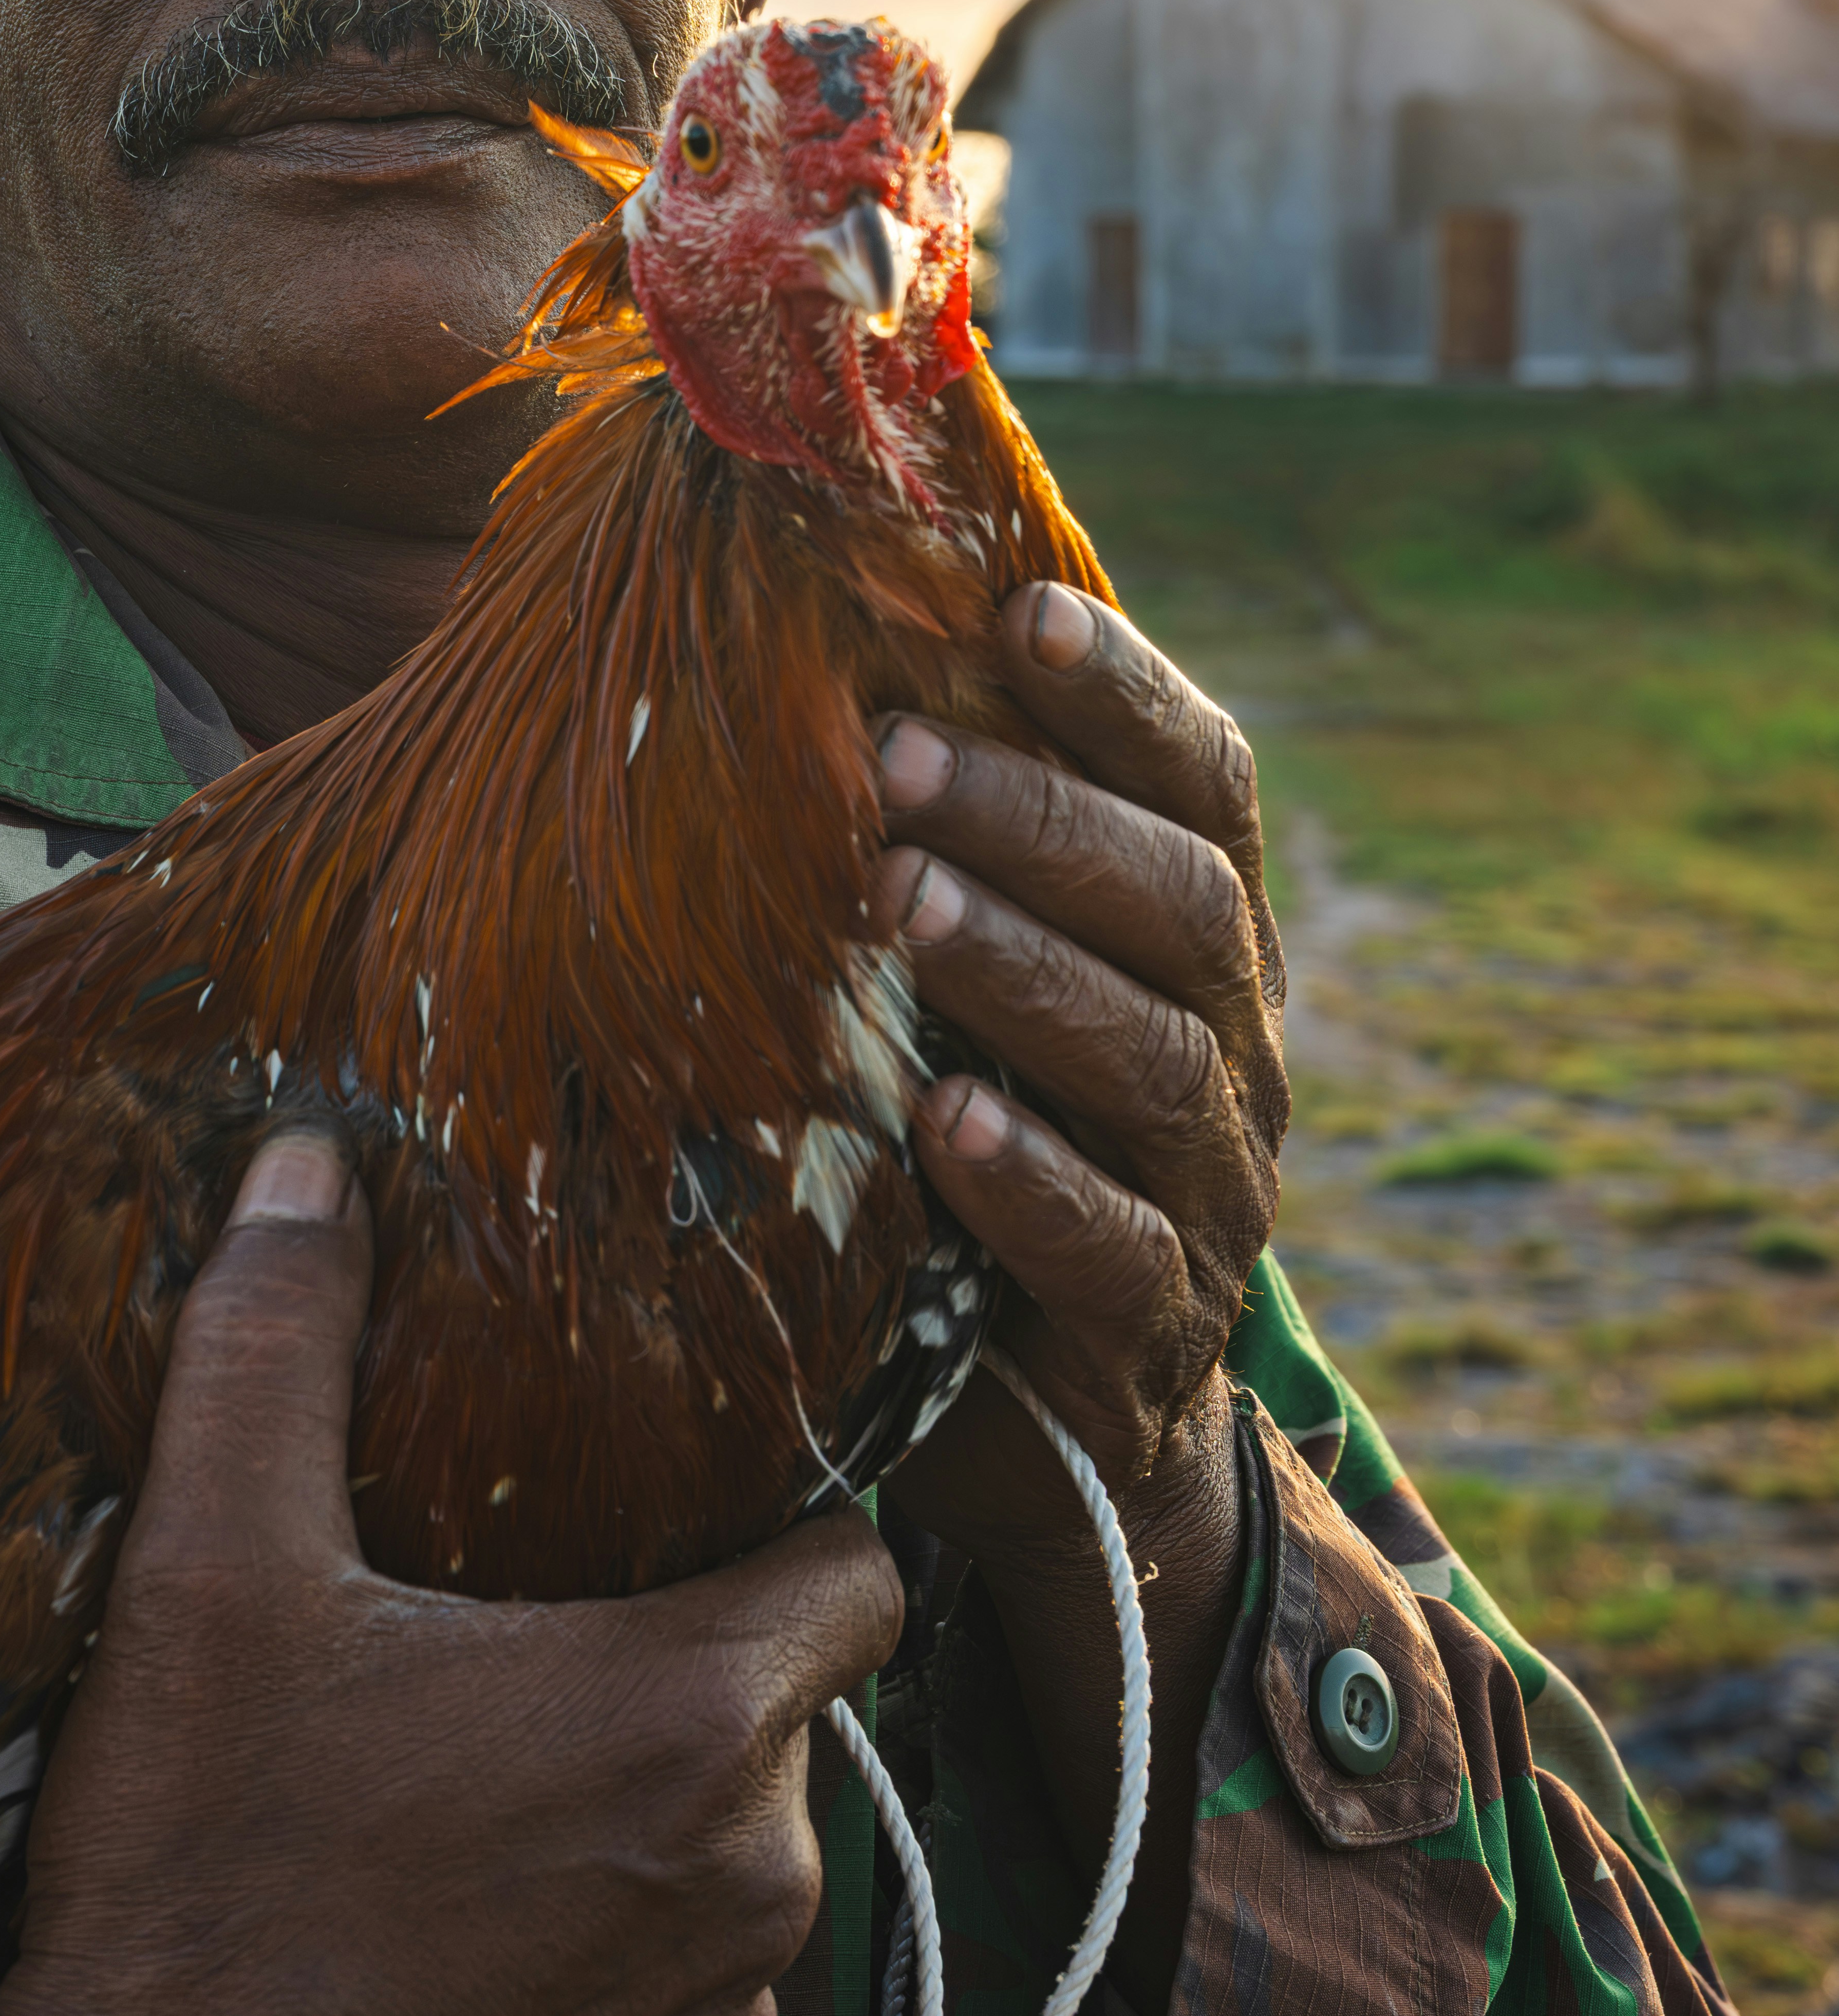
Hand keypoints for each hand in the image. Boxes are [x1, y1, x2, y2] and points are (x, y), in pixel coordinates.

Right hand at [0, 1127, 901, 2015]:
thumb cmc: (191, 1870)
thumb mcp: (209, 1567)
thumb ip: (272, 1341)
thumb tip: (301, 1160)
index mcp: (696, 1714)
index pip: (859, 1567)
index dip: (776, 1525)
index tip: (666, 1515)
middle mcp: (761, 1875)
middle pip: (777, 1709)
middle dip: (669, 1670)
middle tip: (500, 1651)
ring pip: (731, 1854)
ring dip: (635, 1818)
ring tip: (461, 1797)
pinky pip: (682, 1997)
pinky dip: (602, 1957)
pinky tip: (453, 1937)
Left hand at [866, 580, 1286, 1998]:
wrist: (1035, 1407)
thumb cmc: (962, 1134)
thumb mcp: (950, 987)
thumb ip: (925, 848)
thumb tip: (788, 652)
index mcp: (1194, 938)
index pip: (1200, 784)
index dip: (1125, 693)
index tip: (1021, 608)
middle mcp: (1226, 1047)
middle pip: (1181, 905)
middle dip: (1041, 821)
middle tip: (898, 756)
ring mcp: (1206, 1192)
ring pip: (1154, 1060)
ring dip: (1025, 970)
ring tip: (908, 904)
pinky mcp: (1152, 1328)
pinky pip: (1112, 1246)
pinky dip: (1032, 1180)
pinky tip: (949, 1124)